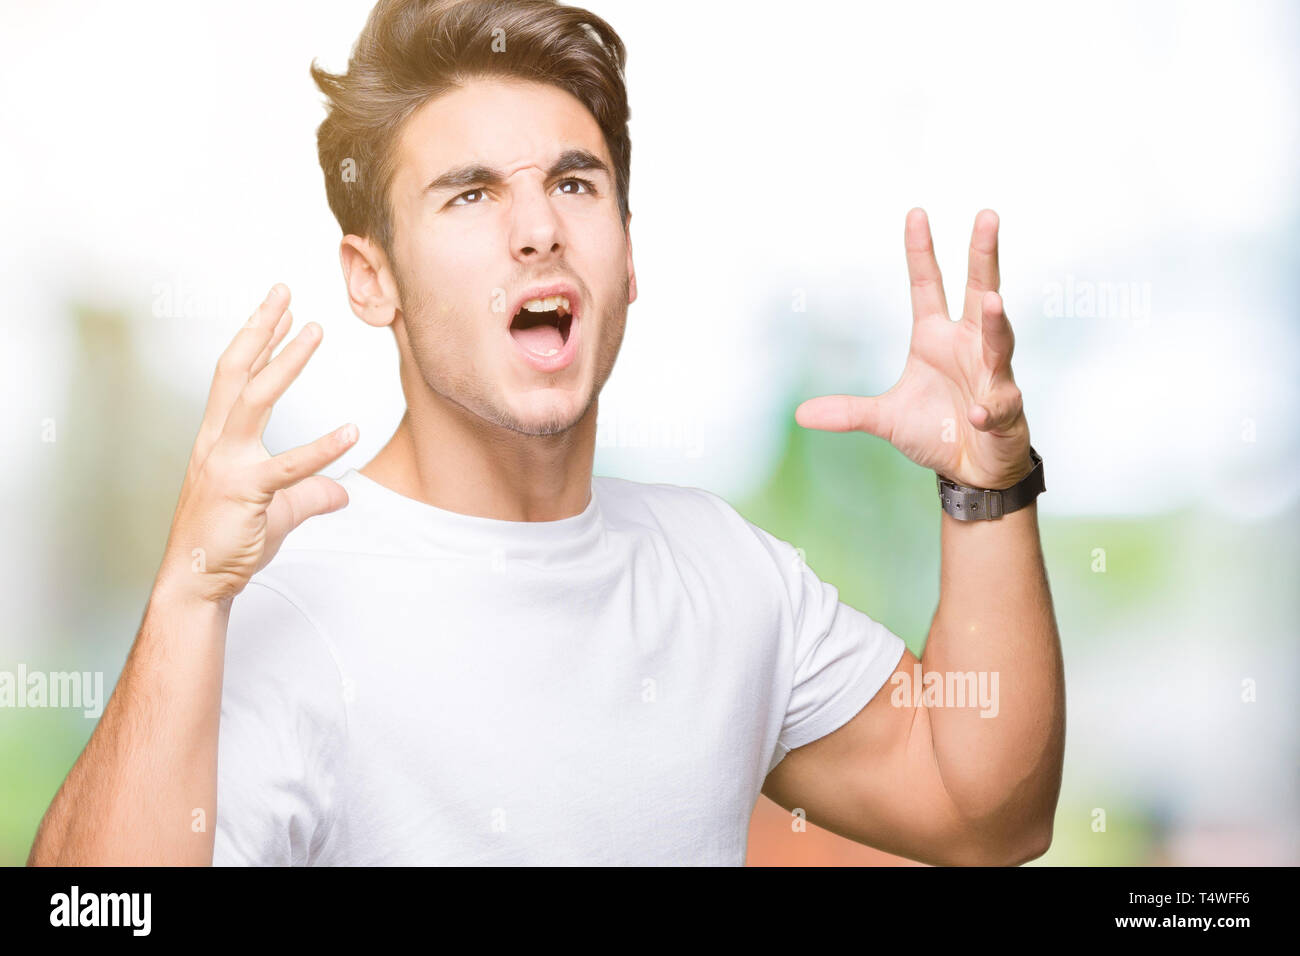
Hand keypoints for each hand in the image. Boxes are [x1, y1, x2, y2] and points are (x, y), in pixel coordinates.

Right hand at [154, 284, 356, 606]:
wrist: (198, 582)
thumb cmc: (228, 542)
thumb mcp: (279, 512)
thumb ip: (310, 495)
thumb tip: (341, 494)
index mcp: (219, 439)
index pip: (235, 376)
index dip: (256, 340)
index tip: (278, 308)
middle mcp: (217, 442)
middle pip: (236, 370)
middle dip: (260, 328)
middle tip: (284, 291)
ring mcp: (228, 464)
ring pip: (254, 399)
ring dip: (285, 362)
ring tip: (315, 330)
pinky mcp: (245, 492)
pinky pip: (289, 467)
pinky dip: (323, 448)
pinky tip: (352, 431)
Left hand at [795, 208, 1031, 488]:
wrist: (971, 469)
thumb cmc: (936, 430)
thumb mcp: (885, 419)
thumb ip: (848, 411)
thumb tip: (799, 414)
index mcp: (935, 338)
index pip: (928, 285)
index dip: (920, 252)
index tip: (915, 213)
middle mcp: (968, 346)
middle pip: (978, 290)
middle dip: (983, 255)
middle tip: (986, 216)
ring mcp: (991, 374)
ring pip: (998, 340)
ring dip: (994, 323)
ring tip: (991, 302)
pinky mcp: (1004, 410)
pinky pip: (996, 405)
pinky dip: (987, 409)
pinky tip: (977, 413)